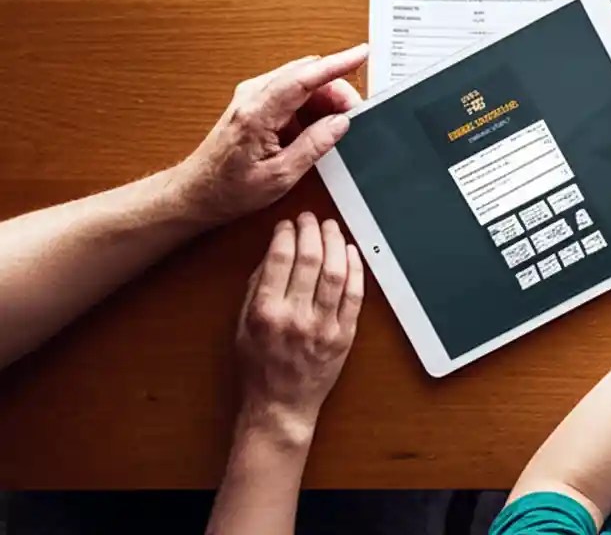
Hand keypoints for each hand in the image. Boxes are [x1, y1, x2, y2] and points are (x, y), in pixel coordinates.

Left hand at [174, 44, 367, 224]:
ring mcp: (252, 96)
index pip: (304, 78)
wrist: (198, 191)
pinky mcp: (254, 102)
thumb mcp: (281, 176)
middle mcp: (253, 96)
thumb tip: (340, 123)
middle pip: (307, 75)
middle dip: (337, 89)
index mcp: (258, 113)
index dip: (337, 63)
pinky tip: (316, 127)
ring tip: (335, 126)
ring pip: (301, 81)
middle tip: (354, 116)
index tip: (360, 53)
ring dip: (324, 98)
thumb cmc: (230, 189)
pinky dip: (311, 104)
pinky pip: (291, 91)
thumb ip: (314, 146)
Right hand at [234, 213, 363, 446]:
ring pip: (336, 274)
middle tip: (311, 219)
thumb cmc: (258, 366)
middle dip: (312, 231)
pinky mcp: (344, 336)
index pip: (279, 260)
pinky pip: (355, 296)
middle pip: (310, 261)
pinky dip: (356, 271)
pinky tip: (352, 254)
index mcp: (266, 312)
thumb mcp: (242, 325)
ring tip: (332, 228)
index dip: (286, 234)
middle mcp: (295, 317)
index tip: (288, 224)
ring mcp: (323, 327)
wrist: (281, 405)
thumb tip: (274, 251)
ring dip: (336, 244)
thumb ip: (256, 287)